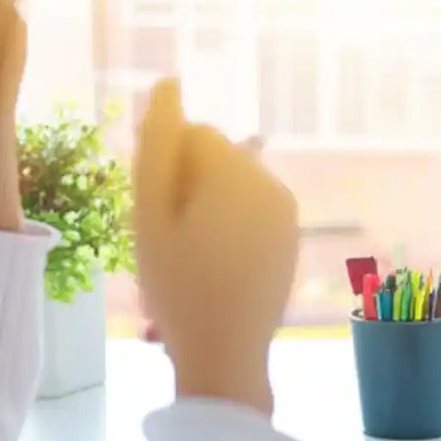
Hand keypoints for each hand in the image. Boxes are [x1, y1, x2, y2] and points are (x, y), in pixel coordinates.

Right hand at [135, 80, 297, 414]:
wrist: (226, 356)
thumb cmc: (177, 286)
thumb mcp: (149, 213)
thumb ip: (155, 143)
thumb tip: (167, 84)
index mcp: (239, 171)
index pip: (189, 134)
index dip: (163, 172)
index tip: (157, 218)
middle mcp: (272, 183)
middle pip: (214, 158)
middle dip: (187, 188)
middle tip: (169, 245)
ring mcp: (287, 214)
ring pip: (231, 187)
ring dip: (205, 210)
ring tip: (189, 261)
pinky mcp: (291, 241)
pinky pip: (250, 214)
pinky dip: (228, 230)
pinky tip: (214, 271)